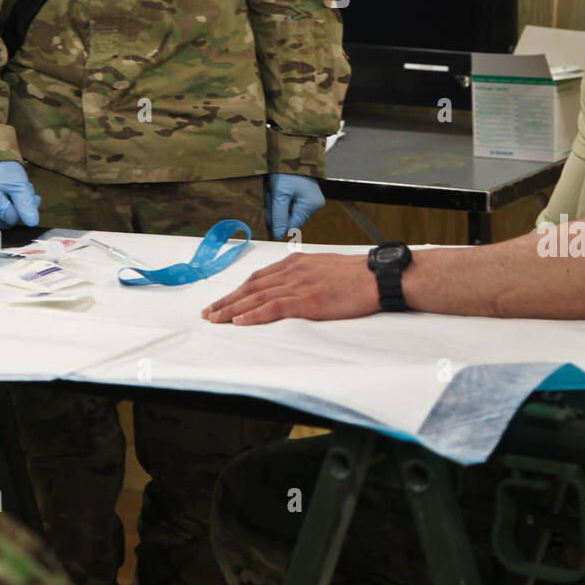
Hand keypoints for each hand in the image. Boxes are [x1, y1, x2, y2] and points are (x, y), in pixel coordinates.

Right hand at [0, 161, 40, 227]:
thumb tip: (32, 223)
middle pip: (5, 223)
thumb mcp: (20, 183)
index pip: (11, 219)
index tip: (22, 196)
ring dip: (8, 212)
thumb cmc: (5, 173)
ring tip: (7, 196)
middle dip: (15, 210)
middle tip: (16, 195)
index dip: (21, 209)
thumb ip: (26, 203)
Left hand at [202, 251, 378, 324]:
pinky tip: (240, 321)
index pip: (258, 277)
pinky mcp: (307, 300)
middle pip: (251, 286)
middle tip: (208, 312)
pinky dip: (253, 314)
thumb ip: (304, 275)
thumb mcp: (323, 268)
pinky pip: (273, 307)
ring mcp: (299, 285)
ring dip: (232, 309)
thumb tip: (292, 286)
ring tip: (215, 319)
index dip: (238, 290)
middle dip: (227, 300)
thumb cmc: (355, 275)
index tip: (223, 300)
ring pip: (257, 297)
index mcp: (296, 263)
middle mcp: (292, 271)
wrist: (375, 277)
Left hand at [265, 173, 324, 239]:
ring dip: (279, 204)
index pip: (291, 225)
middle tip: (269, 196)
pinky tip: (279, 190)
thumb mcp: (279, 194)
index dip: (276, 220)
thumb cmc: (286, 171)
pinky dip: (283, 199)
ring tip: (273, 191)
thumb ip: (278, 215)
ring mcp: (312, 199)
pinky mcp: (307, 194)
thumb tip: (277, 235)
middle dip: (277, 210)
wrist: (291, 151)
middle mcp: (314, 204)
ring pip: (290, 211)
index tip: (268, 208)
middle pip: (291, 219)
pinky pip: (293, 204)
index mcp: (310, 205)